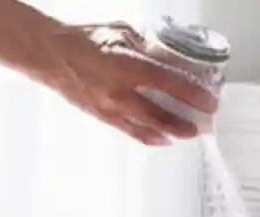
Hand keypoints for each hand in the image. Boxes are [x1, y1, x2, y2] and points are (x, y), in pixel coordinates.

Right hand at [34, 23, 218, 145]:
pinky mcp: (102, 116)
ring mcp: (109, 108)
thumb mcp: (122, 33)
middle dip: (185, 122)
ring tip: (189, 134)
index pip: (169, 83)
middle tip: (204, 125)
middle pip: (161, 114)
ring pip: (148, 128)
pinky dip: (149, 136)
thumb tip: (168, 56)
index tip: (210, 102)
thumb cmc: (83, 39)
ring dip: (171, 132)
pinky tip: (162, 139)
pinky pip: (130, 131)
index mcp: (126, 66)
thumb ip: (146, 47)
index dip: (193, 95)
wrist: (49, 53)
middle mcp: (119, 92)